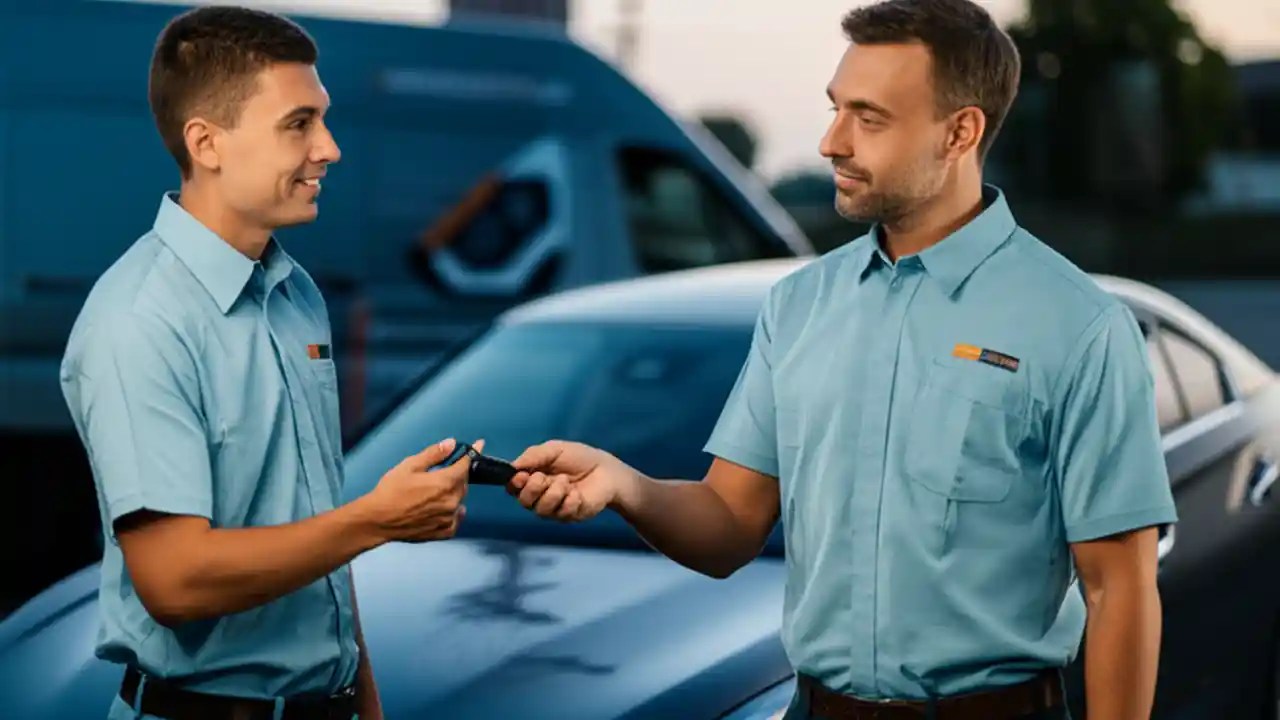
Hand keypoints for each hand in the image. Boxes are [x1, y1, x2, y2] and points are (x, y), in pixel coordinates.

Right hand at [359, 438, 481, 542]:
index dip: (472, 453)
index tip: (479, 445)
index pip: (465, 465)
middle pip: (463, 483)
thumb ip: (433, 454)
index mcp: (445, 483)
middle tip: (444, 470)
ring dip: (453, 492)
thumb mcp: (410, 466)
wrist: (377, 520)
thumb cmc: (390, 491)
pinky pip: (455, 520)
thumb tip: (451, 443)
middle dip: (458, 473)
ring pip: (459, 500)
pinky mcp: (443, 532)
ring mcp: (449, 518)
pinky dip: (453, 513)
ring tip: (436, 490)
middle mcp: (452, 501)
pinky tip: (443, 508)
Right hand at [507, 440, 638, 521]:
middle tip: (543, 477)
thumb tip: (513, 466)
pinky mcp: (569, 516)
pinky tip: (576, 493)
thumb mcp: (554, 450)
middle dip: (532, 489)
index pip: (514, 488)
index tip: (522, 476)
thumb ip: (533, 455)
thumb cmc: (580, 458)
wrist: (606, 470)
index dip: (514, 484)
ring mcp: (555, 508)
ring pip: (540, 510)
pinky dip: (568, 502)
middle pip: (524, 501)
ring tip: (565, 481)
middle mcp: (541, 495)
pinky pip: (561, 514)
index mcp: (534, 478)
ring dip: (552, 494)